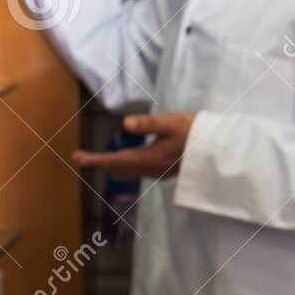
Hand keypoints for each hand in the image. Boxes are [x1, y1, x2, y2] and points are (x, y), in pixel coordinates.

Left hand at [72, 113, 195, 178]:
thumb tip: (125, 124)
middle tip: (81, 157)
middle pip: (118, 168)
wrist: (218, 150)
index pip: (115, 160)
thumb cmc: (196, 133)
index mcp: (149, 158)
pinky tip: (126, 160)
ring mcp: (158, 171)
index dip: (95, 159)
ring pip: (127, 171)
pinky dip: (124, 166)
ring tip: (98, 159)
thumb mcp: (172, 123)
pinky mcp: (164, 170)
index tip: (76, 158)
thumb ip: (149, 124)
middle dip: (100, 163)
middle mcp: (150, 169)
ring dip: (111, 165)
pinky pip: (137, 171)